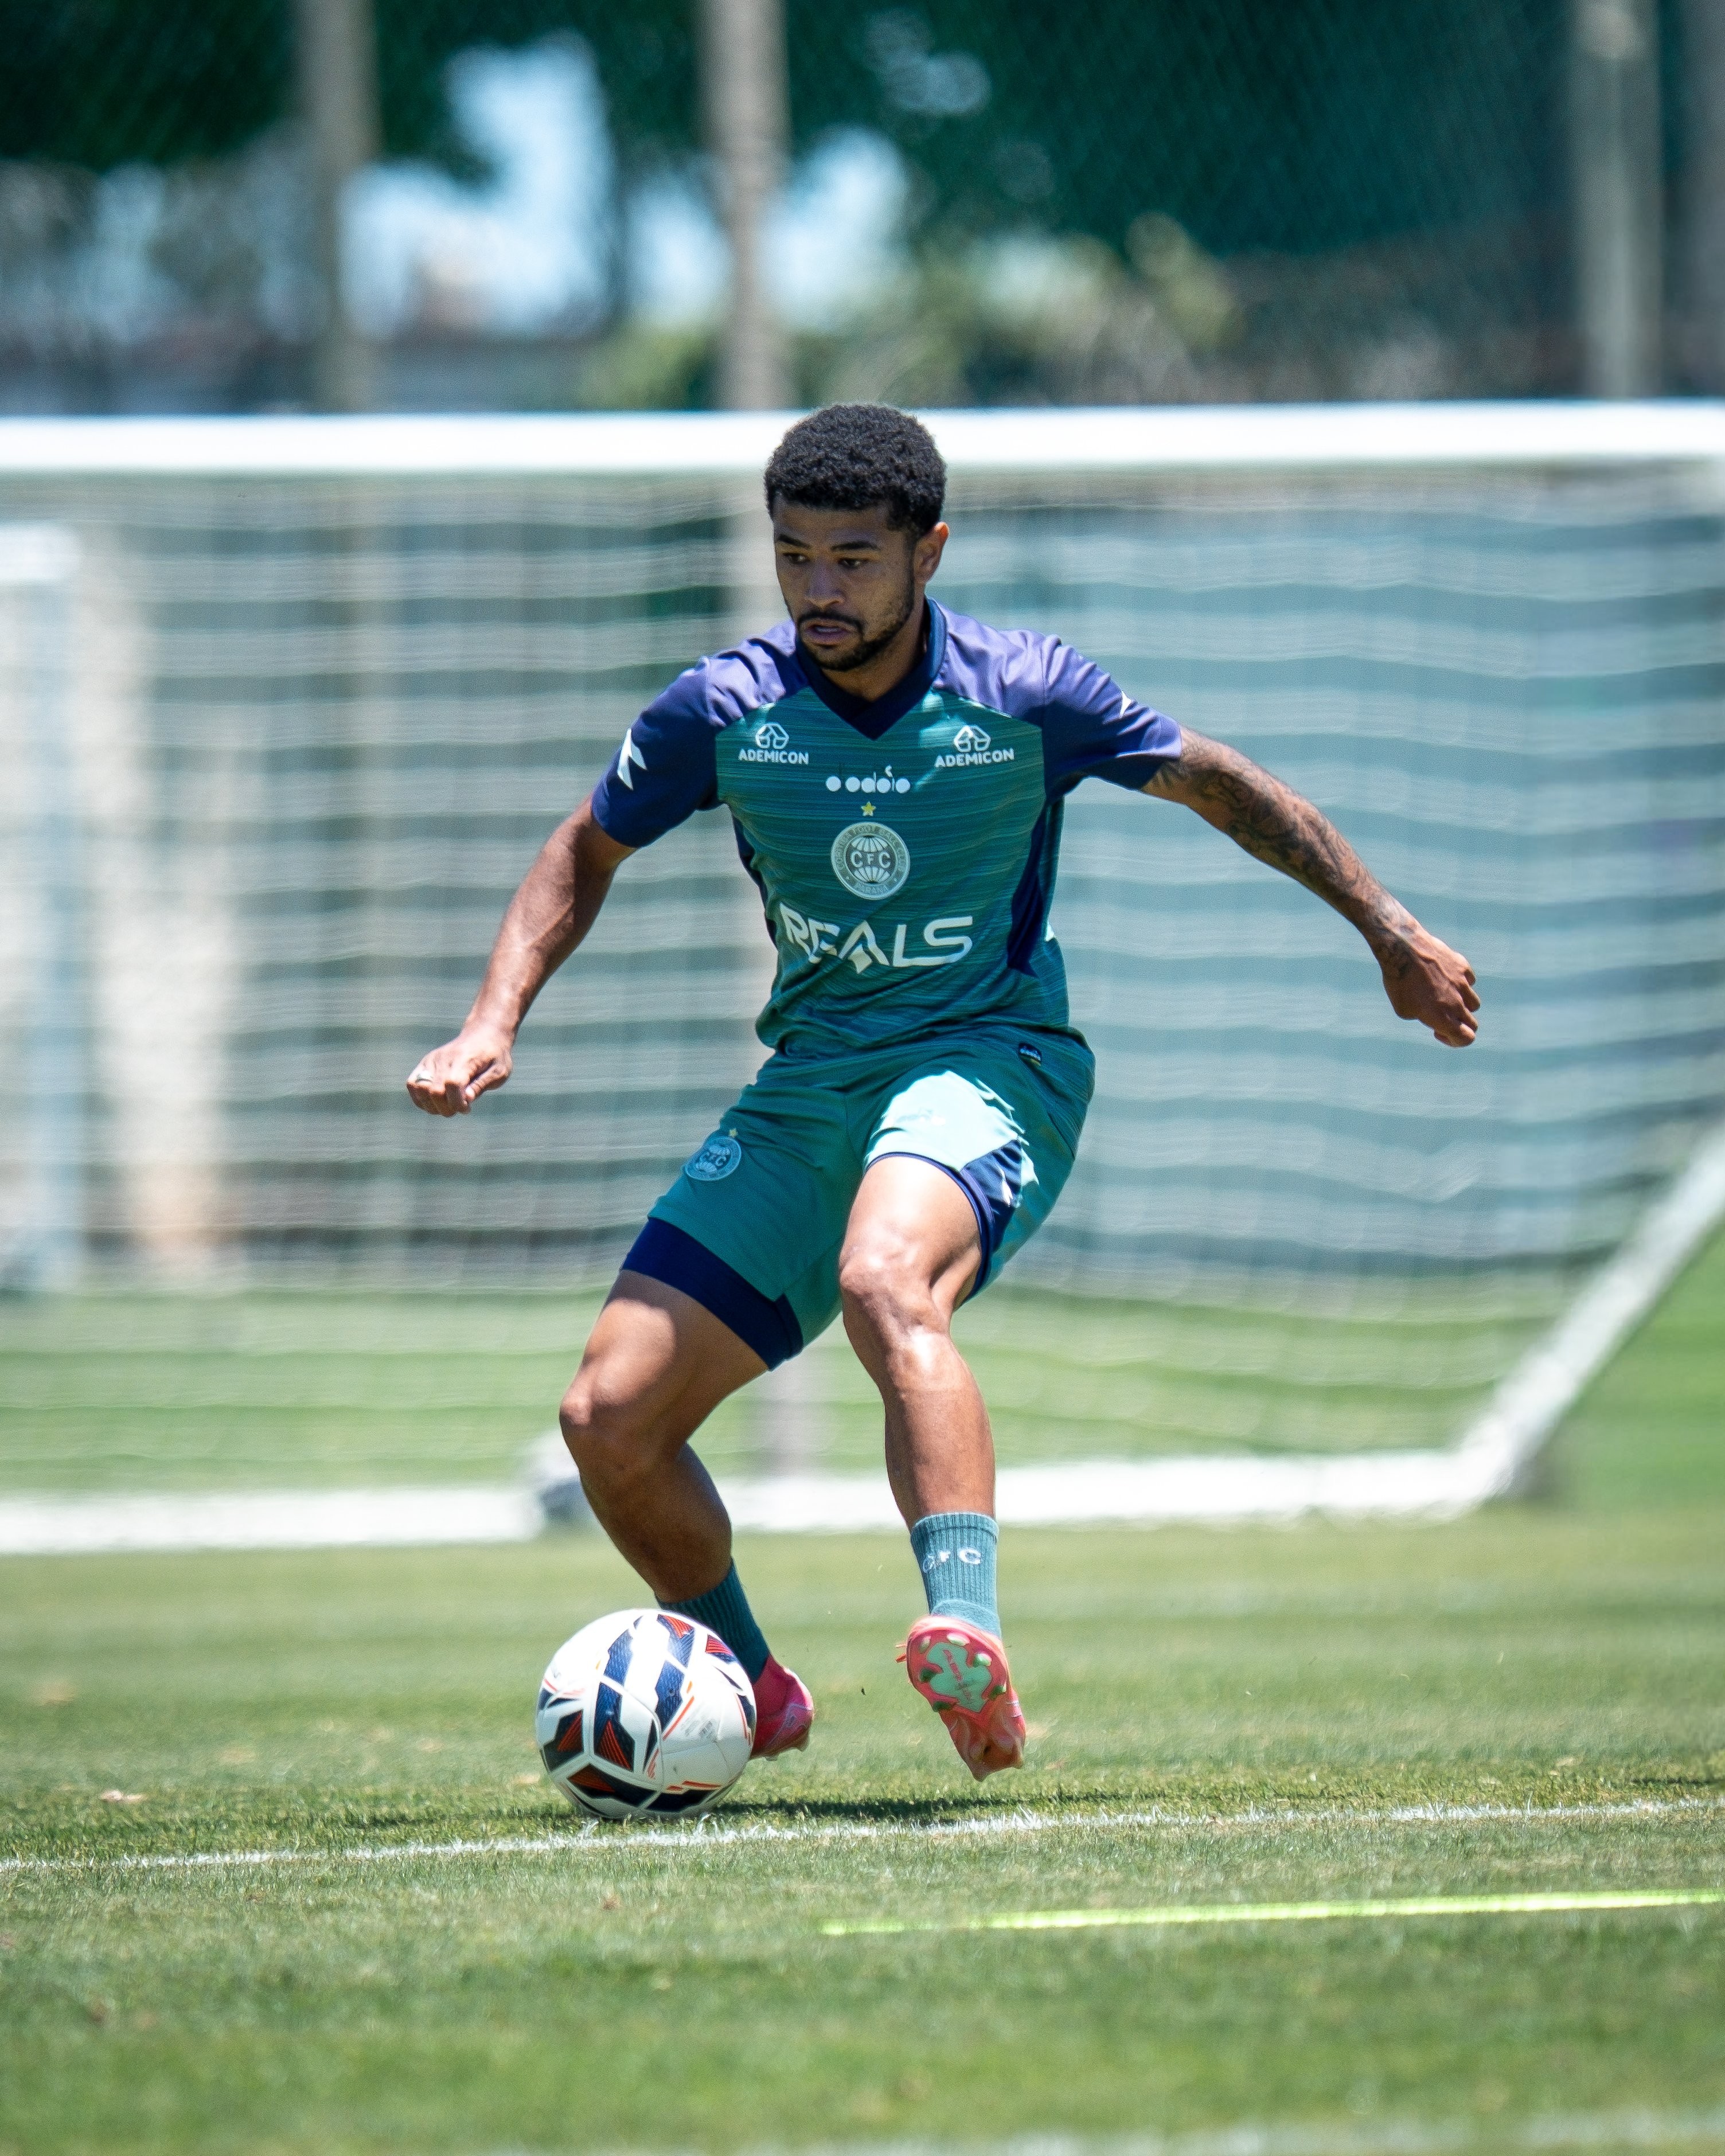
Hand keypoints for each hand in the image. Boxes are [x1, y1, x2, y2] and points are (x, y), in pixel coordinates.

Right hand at [406, 1024, 513, 1115]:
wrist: (483, 1035)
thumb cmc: (495, 1055)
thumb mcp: (499, 1071)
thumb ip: (481, 1085)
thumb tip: (466, 1099)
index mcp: (465, 1059)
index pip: (452, 1084)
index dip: (457, 1103)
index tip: (468, 1108)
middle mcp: (444, 1058)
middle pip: (434, 1091)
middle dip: (447, 1108)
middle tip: (460, 1108)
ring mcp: (431, 1060)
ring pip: (419, 1089)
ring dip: (432, 1105)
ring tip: (448, 1105)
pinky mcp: (425, 1063)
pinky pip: (412, 1084)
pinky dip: (421, 1098)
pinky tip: (436, 1102)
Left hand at [1371, 918, 1479, 1047]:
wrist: (1404, 950)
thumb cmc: (1400, 982)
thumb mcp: (1403, 1009)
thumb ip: (1423, 1017)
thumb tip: (1433, 1014)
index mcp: (1443, 1018)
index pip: (1467, 1038)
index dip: (1455, 1040)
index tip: (1438, 1030)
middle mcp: (1457, 1004)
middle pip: (1472, 1024)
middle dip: (1459, 1024)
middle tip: (1440, 1015)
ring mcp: (1463, 985)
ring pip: (1474, 1003)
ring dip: (1463, 1005)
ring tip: (1444, 996)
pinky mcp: (1463, 967)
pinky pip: (1470, 981)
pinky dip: (1461, 983)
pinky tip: (1444, 977)